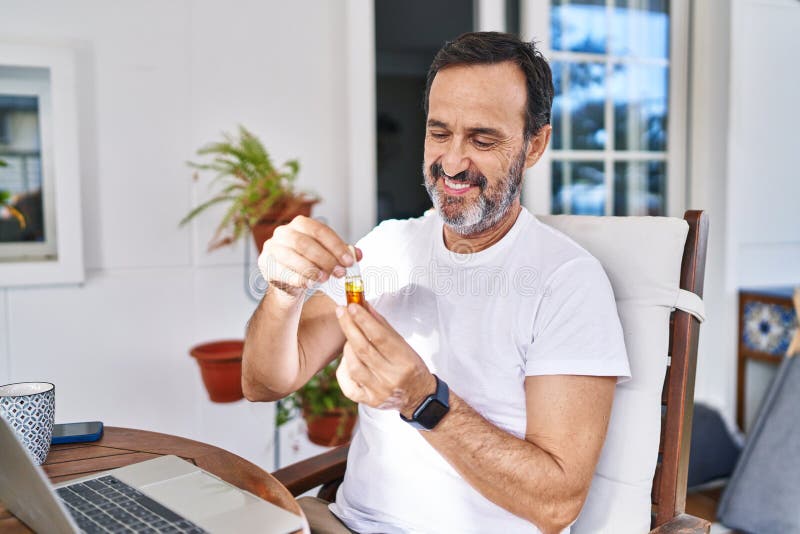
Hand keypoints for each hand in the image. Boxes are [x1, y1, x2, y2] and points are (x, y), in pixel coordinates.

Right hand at [257, 216, 360, 298]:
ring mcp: (271, 248)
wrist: (289, 283)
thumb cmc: (310, 264)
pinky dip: (298, 278)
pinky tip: (310, 284)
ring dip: (311, 268)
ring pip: (292, 256)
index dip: (336, 246)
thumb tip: (358, 254)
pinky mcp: (265, 264)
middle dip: (325, 258)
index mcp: (300, 224)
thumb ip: (342, 253)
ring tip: (326, 279)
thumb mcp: (327, 256)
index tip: (349, 262)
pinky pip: (282, 272)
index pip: (319, 230)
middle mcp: (283, 232)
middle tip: (340, 273)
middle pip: (305, 243)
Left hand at [335, 302, 435, 417]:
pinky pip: (348, 385)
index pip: (380, 337)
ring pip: (354, 366)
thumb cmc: (410, 367)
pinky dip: (343, 370)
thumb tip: (365, 307)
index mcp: (404, 361)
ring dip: (347, 348)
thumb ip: (383, 326)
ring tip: (349, 338)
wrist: (418, 396)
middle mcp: (392, 378)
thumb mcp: (403, 344)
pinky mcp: (369, 401)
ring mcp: (379, 391)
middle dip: (349, 327)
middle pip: (364, 350)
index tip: (353, 306)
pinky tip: (347, 360)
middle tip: (341, 312)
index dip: (364, 320)